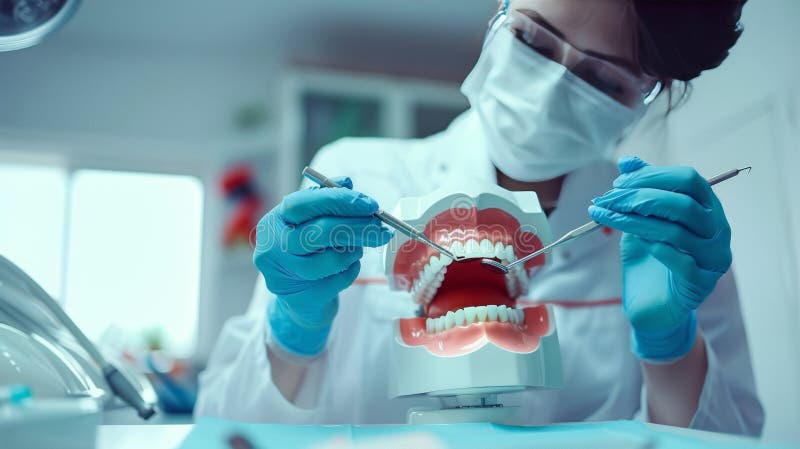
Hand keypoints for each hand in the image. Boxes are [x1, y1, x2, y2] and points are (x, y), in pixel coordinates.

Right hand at [254, 177, 392, 356]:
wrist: (297, 297)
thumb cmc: (306, 252)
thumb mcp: (311, 222)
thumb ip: (326, 201)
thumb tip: (346, 183)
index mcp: (275, 221)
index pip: (303, 204)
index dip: (338, 201)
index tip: (369, 204)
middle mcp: (274, 247)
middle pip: (318, 232)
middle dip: (356, 227)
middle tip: (381, 228)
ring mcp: (285, 275)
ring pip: (329, 260)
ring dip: (354, 252)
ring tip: (358, 249)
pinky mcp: (302, 298)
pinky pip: (337, 280)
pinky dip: (351, 271)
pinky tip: (349, 266)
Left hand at [588, 157, 731, 361]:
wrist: (653, 305)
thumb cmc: (650, 258)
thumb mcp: (641, 219)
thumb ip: (640, 191)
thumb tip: (627, 161)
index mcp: (707, 208)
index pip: (688, 180)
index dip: (652, 176)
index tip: (618, 182)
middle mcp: (717, 230)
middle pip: (683, 203)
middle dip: (639, 197)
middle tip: (607, 199)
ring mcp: (713, 258)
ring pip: (676, 232)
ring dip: (635, 221)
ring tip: (607, 217)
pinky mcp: (701, 284)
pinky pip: (680, 261)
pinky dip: (655, 249)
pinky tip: (637, 244)